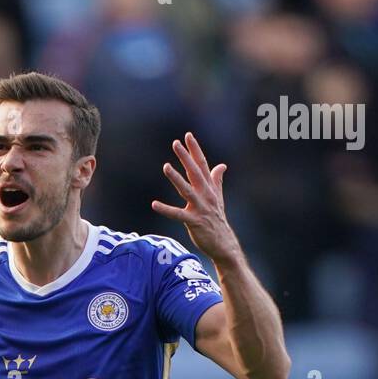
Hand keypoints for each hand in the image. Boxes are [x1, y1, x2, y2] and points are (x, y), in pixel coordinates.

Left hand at [152, 132, 238, 263]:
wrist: (223, 243)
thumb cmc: (217, 220)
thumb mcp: (218, 198)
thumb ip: (217, 180)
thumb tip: (222, 165)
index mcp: (210, 188)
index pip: (202, 165)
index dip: (195, 150)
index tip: (188, 136)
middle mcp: (206, 195)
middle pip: (195, 172)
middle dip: (186, 157)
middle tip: (176, 143)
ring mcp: (200, 208)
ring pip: (187, 190)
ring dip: (176, 178)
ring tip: (166, 166)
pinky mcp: (194, 222)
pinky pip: (177, 214)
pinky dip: (166, 209)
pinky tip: (154, 204)